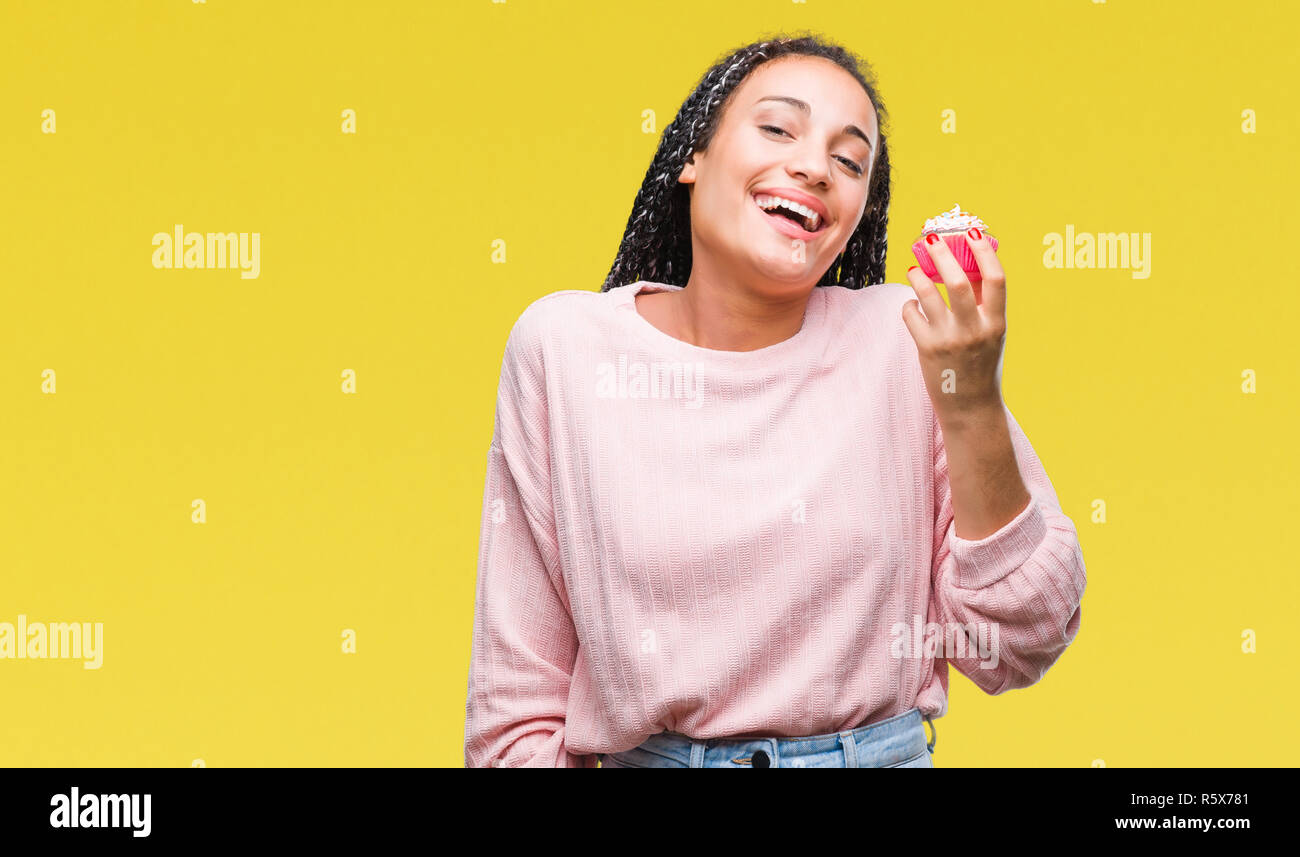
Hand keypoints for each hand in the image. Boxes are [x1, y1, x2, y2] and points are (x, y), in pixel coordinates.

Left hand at [901, 229, 1006, 429]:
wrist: (970, 406)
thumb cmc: (980, 361)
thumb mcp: (991, 331)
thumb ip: (982, 301)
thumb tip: (968, 260)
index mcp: (997, 322)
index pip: (996, 278)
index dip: (984, 251)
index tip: (973, 232)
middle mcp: (975, 330)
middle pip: (958, 280)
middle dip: (942, 254)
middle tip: (929, 238)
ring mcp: (949, 340)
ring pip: (928, 294)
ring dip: (918, 276)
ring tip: (913, 269)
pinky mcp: (926, 349)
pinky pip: (911, 314)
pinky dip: (909, 305)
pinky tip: (913, 307)